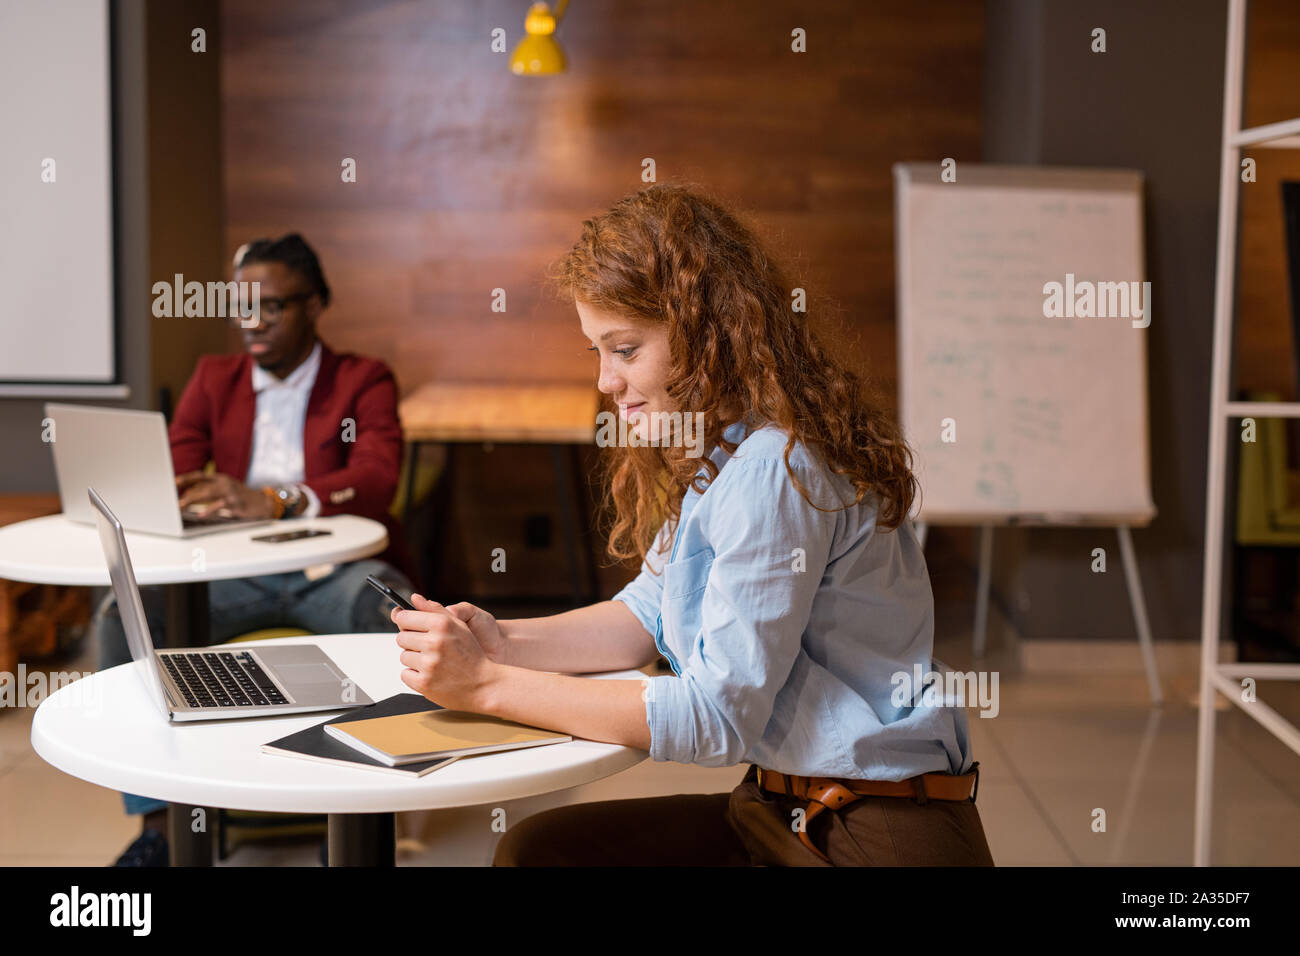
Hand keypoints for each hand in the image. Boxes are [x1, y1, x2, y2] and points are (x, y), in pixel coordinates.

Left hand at [176, 471, 274, 519]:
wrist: (263, 503)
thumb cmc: (241, 497)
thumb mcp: (225, 490)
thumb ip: (209, 491)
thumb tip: (188, 496)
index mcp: (221, 478)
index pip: (200, 476)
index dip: (187, 478)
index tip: (174, 481)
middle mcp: (225, 483)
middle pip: (202, 486)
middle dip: (186, 494)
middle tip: (174, 501)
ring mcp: (231, 492)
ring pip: (208, 494)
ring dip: (193, 500)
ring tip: (181, 506)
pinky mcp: (236, 503)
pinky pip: (220, 506)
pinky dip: (209, 510)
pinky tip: (201, 514)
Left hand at [392, 594, 501, 711]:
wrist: (483, 685)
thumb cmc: (471, 654)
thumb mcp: (459, 625)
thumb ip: (434, 609)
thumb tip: (415, 598)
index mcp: (441, 624)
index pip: (403, 617)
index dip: (404, 621)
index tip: (407, 625)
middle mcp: (434, 643)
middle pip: (401, 638)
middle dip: (411, 642)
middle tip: (429, 648)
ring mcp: (429, 664)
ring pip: (403, 656)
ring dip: (414, 660)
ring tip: (434, 662)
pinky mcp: (424, 683)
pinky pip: (405, 674)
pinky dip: (415, 676)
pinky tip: (431, 674)